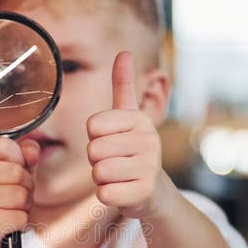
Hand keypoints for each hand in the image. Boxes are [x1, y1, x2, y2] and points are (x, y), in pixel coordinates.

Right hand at [0, 137, 38, 247]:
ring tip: (11, 209)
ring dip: (25, 206)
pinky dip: (20, 222)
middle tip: (15, 197)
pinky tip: (8, 223)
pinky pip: (19, 216)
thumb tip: (32, 150)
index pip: (4, 144)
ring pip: (20, 195)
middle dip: (26, 186)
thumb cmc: (2, 202)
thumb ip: (26, 156)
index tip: (15, 169)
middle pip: (16, 172)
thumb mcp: (16, 173)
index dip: (19, 157)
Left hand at [86, 51, 164, 220]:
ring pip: (98, 172)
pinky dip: (108, 196)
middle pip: (94, 150)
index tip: (113, 142)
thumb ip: (124, 86)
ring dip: (103, 179)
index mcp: (140, 119)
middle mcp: (149, 140)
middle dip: (98, 161)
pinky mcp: (144, 193)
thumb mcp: (130, 118)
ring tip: (120, 177)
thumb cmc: (134, 151)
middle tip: (117, 164)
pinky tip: (124, 192)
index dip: (95, 138)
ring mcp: (149, 167)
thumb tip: (124, 52)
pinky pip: (104, 194)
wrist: (155, 192)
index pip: (93, 125)